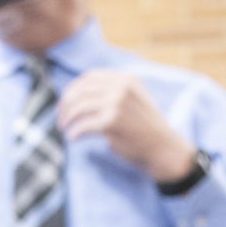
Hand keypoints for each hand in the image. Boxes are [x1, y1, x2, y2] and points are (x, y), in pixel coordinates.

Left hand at [56, 70, 195, 184]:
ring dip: (67, 119)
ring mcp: (117, 102)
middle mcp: (121, 86)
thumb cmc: (146, 129)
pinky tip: (73, 138)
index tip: (65, 103)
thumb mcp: (134, 101)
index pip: (90, 77)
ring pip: (79, 107)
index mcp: (126, 79)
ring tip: (65, 130)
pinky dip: (75, 132)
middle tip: (60, 120)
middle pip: (81, 91)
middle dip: (66, 106)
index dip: (73, 89)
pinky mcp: (113, 121)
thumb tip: (78, 96)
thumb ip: (113, 93)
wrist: (164, 149)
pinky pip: (84, 125)